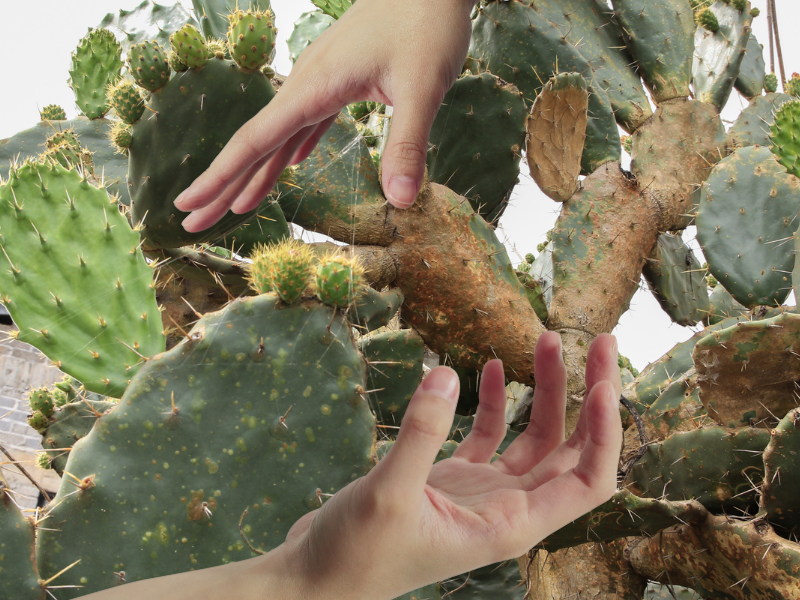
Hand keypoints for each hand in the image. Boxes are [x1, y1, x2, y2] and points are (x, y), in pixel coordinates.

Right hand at [174, 0, 476, 231]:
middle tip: (191, 225)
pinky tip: (289, 164)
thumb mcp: (422, 87)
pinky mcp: (340, 78)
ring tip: (234, 207)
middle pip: (254, 143)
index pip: (254, 141)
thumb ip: (407, 143)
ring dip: (255, 173)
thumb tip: (400, 201)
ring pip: (278, 135)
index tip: (186, 206)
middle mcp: (307, 85)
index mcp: (315, 86)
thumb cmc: (427, 23)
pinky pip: (306, 122)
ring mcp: (322, 81)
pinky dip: (291, 149)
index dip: (219, 177)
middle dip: (222, 186)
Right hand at [279, 332, 622, 599]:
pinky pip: (489, 433)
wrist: (316, 577)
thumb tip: (446, 376)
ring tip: (547, 339)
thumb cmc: (356, 554)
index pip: (586, 481)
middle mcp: (507, 508)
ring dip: (546, 390)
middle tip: (599, 342)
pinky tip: (491, 369)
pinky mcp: (453, 477)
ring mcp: (481, 491)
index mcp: (511, 524)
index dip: (604, 433)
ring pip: (533, 436)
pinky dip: (495, 401)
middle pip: (570, 449)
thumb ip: (420, 434)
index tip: (602, 383)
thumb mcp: (389, 496)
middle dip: (588, 396)